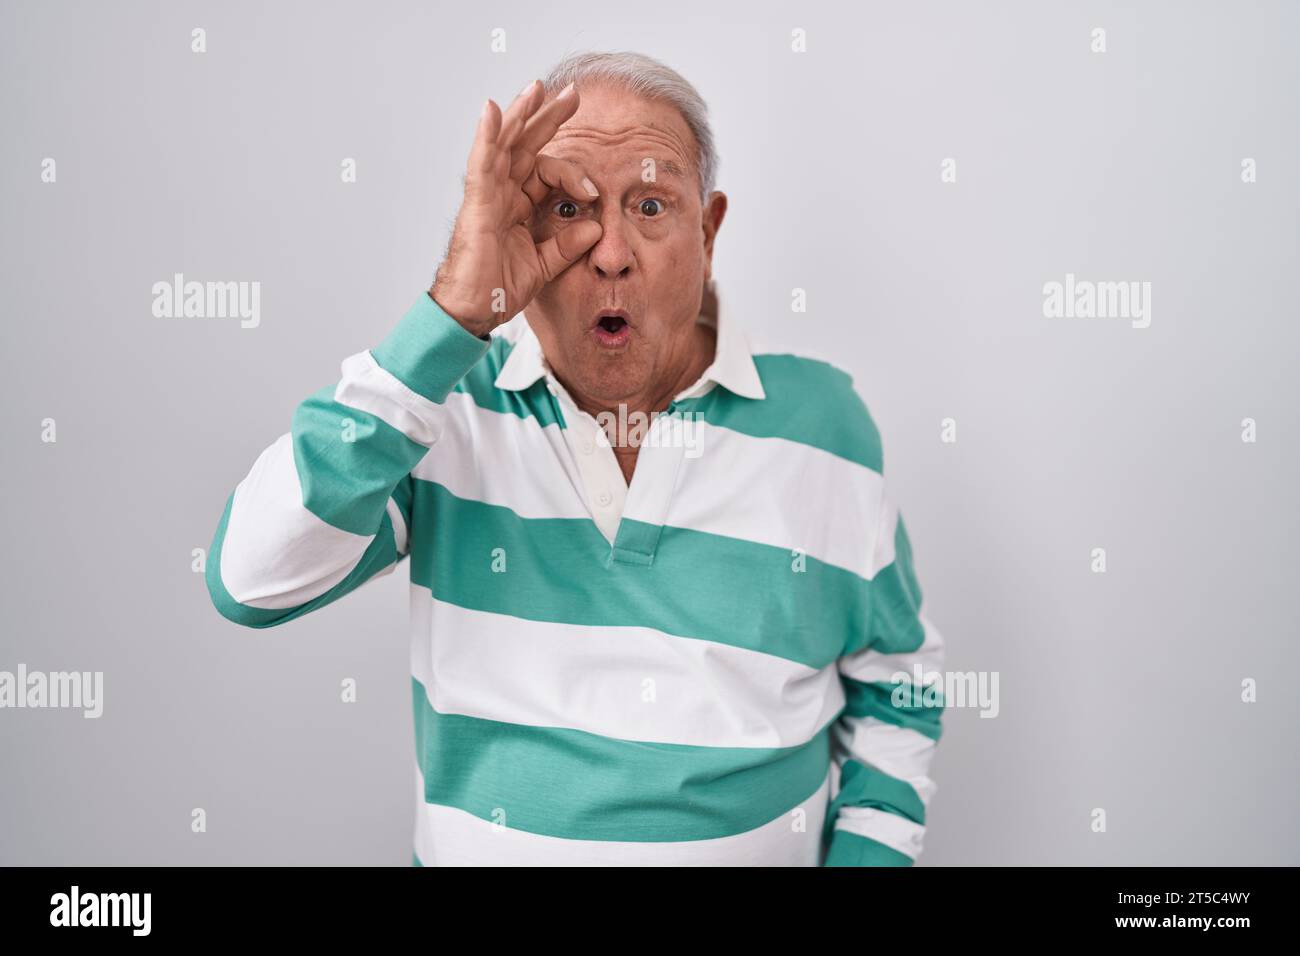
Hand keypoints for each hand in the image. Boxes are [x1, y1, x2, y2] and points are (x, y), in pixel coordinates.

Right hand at [430, 80, 602, 336]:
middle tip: (572, 94)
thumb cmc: (496, 288)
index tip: (596, 192)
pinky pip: (481, 165)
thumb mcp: (544, 266)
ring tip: (536, 89)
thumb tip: (596, 227)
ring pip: (504, 145)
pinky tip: (493, 111)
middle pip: (525, 145)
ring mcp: (487, 196)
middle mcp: (501, 194)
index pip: (546, 171)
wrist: (473, 311)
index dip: (574, 174)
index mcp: (517, 205)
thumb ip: (567, 246)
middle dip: (547, 118)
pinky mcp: (477, 205)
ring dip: (520, 114)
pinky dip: (486, 137)